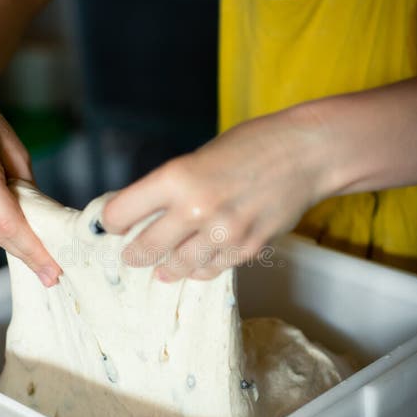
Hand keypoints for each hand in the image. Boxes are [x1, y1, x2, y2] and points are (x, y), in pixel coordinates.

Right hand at [0, 75, 61, 285]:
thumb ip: (28, 192)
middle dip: (26, 254)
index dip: (32, 250)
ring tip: (38, 253)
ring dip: (11, 243)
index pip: (8, 223)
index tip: (52, 270)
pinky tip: (11, 231)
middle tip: (51, 273)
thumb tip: (43, 227)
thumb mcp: (17, 154)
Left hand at [102, 107, 327, 280]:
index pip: (121, 213)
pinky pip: (210, 270)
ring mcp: (223, 234)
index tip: (112, 225)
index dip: (111, 222)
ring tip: (160, 268)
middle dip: (132, 254)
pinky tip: (195, 263)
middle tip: (130, 255)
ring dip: (165, 268)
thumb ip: (172, 188)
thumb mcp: (198, 158)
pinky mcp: (246, 250)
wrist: (306, 154)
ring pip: (177, 267)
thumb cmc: (251, 147)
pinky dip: (199, 268)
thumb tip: (143, 215)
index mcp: (177, 178)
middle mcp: (196, 209)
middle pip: (144, 249)